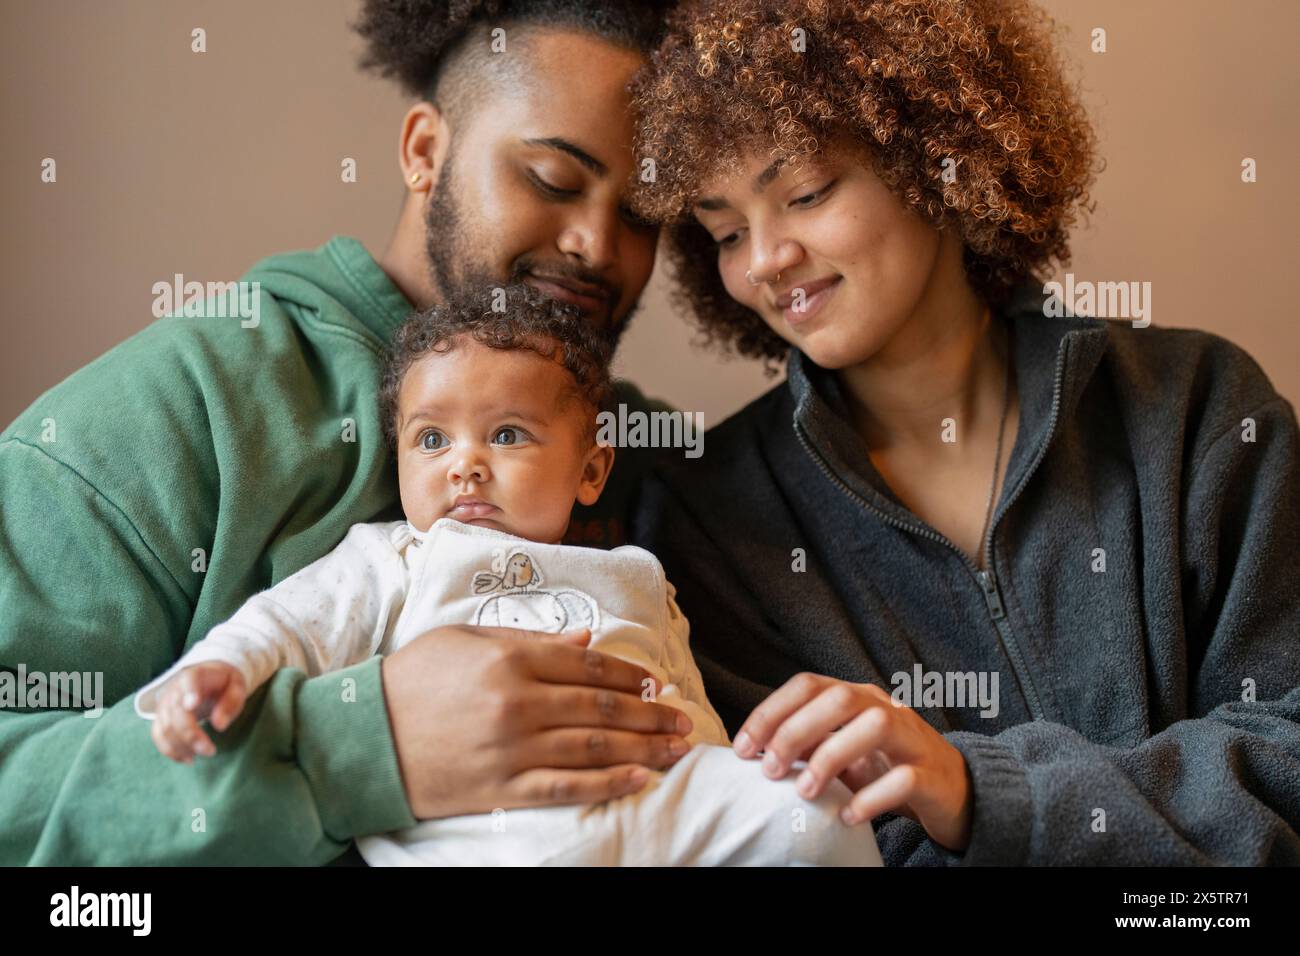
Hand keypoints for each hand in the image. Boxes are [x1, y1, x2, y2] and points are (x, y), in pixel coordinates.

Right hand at [150, 662, 247, 763]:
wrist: (207, 680)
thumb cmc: (224, 685)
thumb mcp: (236, 687)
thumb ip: (231, 702)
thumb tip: (219, 726)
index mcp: (197, 675)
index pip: (190, 680)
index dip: (190, 692)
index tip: (193, 705)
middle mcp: (175, 689)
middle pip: (176, 714)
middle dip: (191, 736)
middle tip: (210, 751)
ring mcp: (164, 704)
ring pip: (165, 728)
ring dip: (181, 747)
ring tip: (204, 753)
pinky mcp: (161, 718)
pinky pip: (158, 736)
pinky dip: (170, 750)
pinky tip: (188, 759)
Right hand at [381, 625, 694, 820]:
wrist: (362, 737)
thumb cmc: (413, 679)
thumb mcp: (467, 640)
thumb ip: (530, 639)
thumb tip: (586, 640)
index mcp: (511, 659)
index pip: (589, 665)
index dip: (631, 675)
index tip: (656, 682)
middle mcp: (518, 703)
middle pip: (601, 707)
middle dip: (649, 714)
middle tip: (682, 718)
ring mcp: (512, 749)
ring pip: (593, 747)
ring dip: (642, 747)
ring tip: (675, 748)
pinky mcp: (502, 788)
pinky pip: (566, 788)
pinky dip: (607, 783)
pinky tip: (638, 778)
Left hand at [732, 674, 973, 850]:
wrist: (952, 791)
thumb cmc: (886, 767)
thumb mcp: (842, 751)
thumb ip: (807, 743)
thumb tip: (757, 750)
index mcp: (857, 697)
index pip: (807, 685)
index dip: (770, 712)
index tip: (742, 748)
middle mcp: (884, 707)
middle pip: (837, 699)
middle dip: (795, 732)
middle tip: (771, 771)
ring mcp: (912, 738)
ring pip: (873, 726)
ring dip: (831, 758)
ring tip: (805, 792)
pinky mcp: (931, 775)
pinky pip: (903, 780)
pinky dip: (870, 799)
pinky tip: (847, 817)